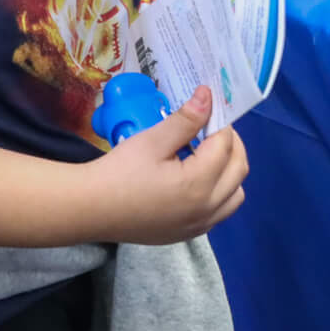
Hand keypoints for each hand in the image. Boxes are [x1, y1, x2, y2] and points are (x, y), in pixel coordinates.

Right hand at [79, 86, 247, 244]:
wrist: (90, 209)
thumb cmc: (119, 172)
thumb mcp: (152, 140)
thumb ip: (186, 120)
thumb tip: (208, 96)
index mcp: (199, 184)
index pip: (226, 145)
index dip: (220, 121)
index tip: (208, 106)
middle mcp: (207, 208)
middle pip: (239, 169)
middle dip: (231, 143)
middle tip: (210, 127)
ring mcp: (199, 225)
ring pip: (235, 194)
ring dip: (229, 170)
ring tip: (205, 153)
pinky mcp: (188, 234)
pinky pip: (219, 211)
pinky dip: (219, 192)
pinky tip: (196, 177)